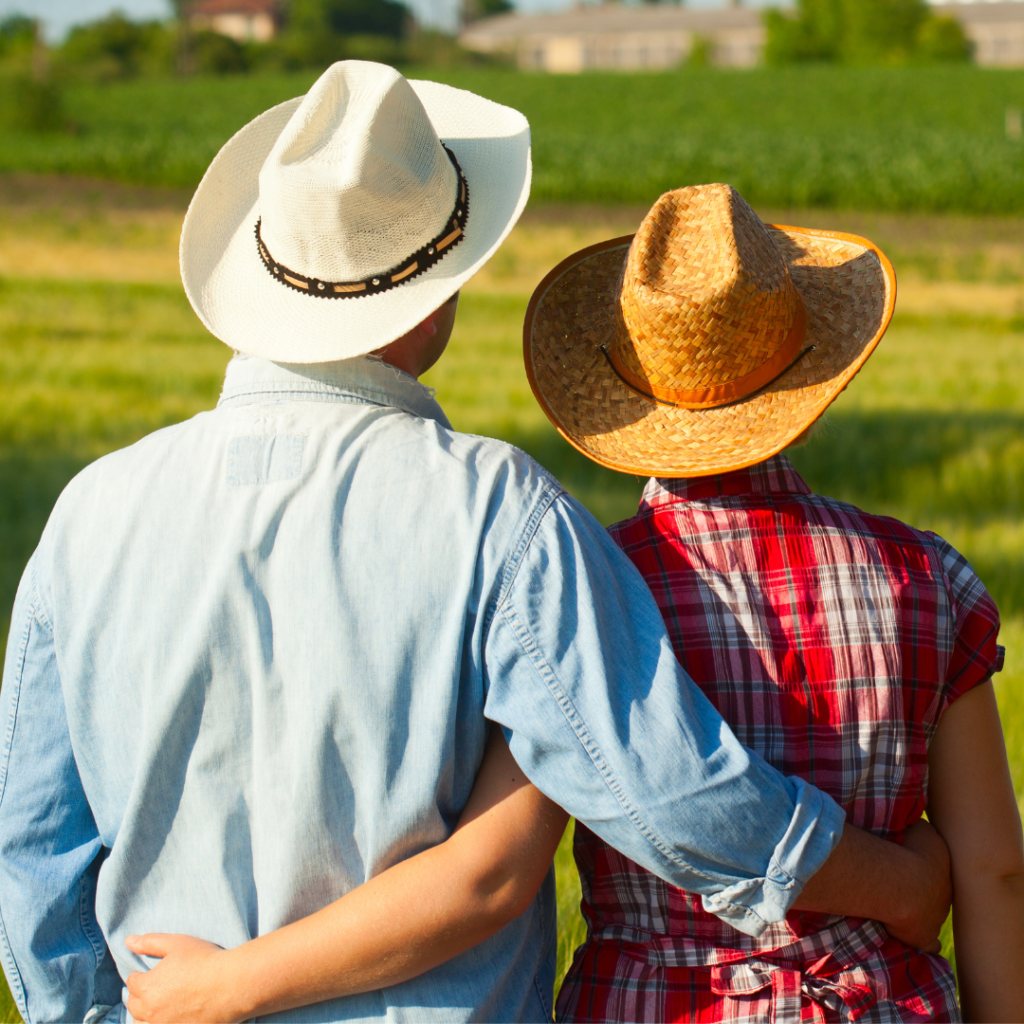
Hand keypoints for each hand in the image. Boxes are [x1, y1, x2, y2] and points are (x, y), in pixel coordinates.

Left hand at [125, 933, 245, 1023]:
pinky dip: (157, 1023)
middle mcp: (150, 1010)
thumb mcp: (177, 943)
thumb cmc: (205, 960)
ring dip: (144, 1014)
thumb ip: (149, 942)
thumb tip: (128, 941)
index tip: (151, 972)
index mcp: (147, 986)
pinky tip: (166, 1017)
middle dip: (140, 994)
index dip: (141, 975)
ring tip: (157, 1006)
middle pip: (134, 1004)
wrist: (231, 985)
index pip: (133, 982)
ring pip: (140, 1022)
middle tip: (155, 987)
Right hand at [880, 819, 951, 949]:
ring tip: (900, 903)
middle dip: (923, 886)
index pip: (938, 865)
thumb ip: (921, 829)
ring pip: (933, 914)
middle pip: (937, 890)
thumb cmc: (909, 852)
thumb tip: (918, 826)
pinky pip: (930, 944)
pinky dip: (926, 943)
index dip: (924, 863)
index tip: (912, 859)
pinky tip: (917, 939)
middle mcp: (945, 893)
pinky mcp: (924, 936)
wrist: (904, 882)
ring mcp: (937, 917)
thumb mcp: (918, 828)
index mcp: (944, 867)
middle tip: (904, 881)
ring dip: (919, 910)